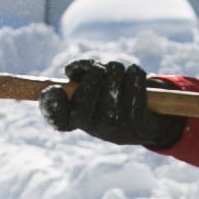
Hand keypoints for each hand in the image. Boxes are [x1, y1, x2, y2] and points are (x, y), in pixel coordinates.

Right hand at [39, 58, 185, 149]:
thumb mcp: (93, 86)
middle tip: (100, 68)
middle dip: (95, 70)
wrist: (146, 122)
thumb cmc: (112, 97)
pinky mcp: (138, 123)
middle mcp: (94, 129)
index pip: (57, 118)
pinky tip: (134, 73)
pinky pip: (135, 84)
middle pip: (87, 91)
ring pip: (113, 81)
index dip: (51, 104)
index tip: (55, 89)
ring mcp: (117, 127)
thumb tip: (70, 70)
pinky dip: (135, 73)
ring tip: (118, 71)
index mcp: (78, 120)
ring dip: (116, 68)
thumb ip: (79, 74)